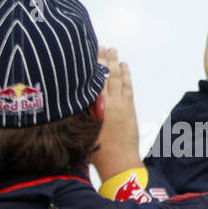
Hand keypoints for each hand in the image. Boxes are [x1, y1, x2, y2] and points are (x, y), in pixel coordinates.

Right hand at [91, 46, 142, 180]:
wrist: (118, 163)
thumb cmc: (97, 150)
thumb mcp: (82, 127)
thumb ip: (81, 109)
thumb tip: (77, 94)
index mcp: (92, 107)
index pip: (90, 79)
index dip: (90, 64)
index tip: (87, 50)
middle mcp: (106, 103)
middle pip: (103, 76)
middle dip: (102, 59)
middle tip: (100, 45)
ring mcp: (120, 105)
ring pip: (117, 79)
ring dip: (114, 63)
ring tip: (112, 50)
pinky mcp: (129, 110)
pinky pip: (128, 88)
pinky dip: (126, 75)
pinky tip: (124, 66)